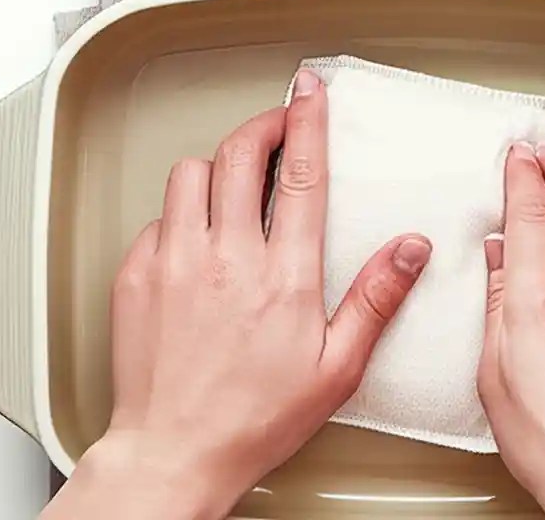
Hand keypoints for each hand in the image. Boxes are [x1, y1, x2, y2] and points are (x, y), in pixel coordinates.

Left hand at [41, 70, 431, 519]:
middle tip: (276, 125)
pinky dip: (179, 214)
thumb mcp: (337, 368)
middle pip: (238, 153)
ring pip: (189, 173)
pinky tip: (195, 238)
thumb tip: (408, 249)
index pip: (298, 173)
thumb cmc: (252, 419)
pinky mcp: (135, 275)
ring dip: (215, 167)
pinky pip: (157, 217)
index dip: (306, 120)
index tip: (309, 92)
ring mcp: (173, 262)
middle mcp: (224, 257)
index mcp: (281, 276)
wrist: (173, 452)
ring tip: (232, 184)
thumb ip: (375, 299)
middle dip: (261, 125)